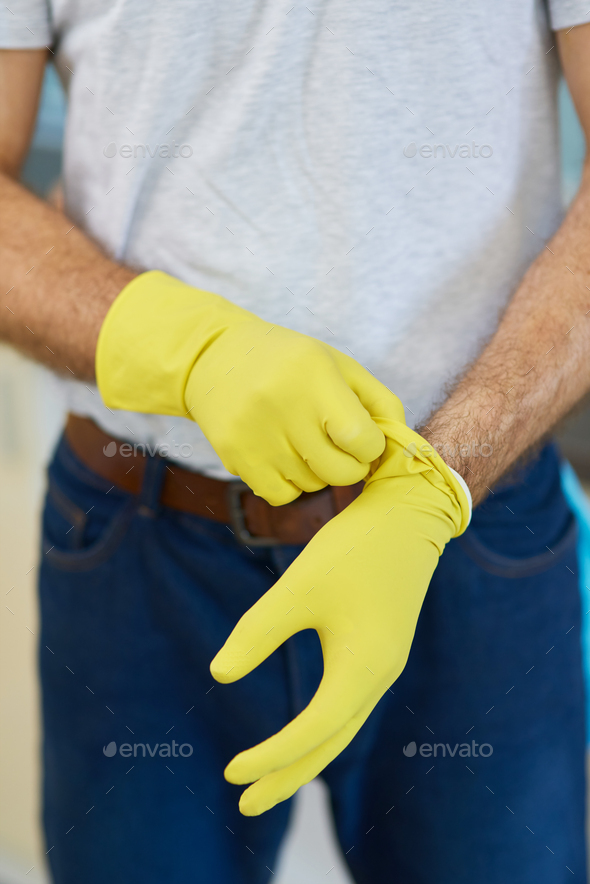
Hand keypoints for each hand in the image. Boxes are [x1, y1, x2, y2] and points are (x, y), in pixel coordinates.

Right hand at [96, 271, 388, 503]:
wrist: (213, 357)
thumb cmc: (289, 362)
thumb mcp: (336, 364)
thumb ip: (377, 401)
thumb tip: (402, 444)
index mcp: (314, 378)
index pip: (362, 440)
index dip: (370, 448)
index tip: (361, 438)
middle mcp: (283, 406)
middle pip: (339, 473)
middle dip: (350, 467)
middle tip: (339, 448)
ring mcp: (255, 435)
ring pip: (311, 486)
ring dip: (317, 473)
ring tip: (302, 442)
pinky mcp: (234, 456)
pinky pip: (280, 495)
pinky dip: (290, 484)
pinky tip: (282, 456)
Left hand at [210, 413, 470, 814]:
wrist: (406, 518)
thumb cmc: (352, 549)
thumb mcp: (298, 588)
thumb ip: (258, 631)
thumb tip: (219, 675)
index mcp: (363, 667)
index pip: (313, 730)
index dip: (272, 755)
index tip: (231, 772)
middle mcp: (379, 676)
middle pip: (332, 743)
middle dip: (289, 775)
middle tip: (246, 805)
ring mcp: (384, 665)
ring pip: (342, 727)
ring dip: (305, 755)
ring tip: (264, 778)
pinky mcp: (380, 651)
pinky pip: (348, 705)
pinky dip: (321, 728)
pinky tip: (301, 730)